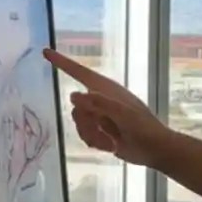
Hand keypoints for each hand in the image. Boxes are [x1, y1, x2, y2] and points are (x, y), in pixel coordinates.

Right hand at [43, 48, 171, 167]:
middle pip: (77, 108)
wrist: (155, 150)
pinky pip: (84, 135)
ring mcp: (100, 116)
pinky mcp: (100, 130)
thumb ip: (100, 104)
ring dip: (93, 135)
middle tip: (108, 131)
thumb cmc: (144, 128)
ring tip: (112, 141)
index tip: (46, 52)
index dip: (62, 63)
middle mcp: (101, 100)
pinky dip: (96, 142)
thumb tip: (73, 96)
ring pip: (79, 123)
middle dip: (88, 124)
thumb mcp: (124, 114)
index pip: (80, 72)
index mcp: (107, 90)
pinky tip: (111, 146)